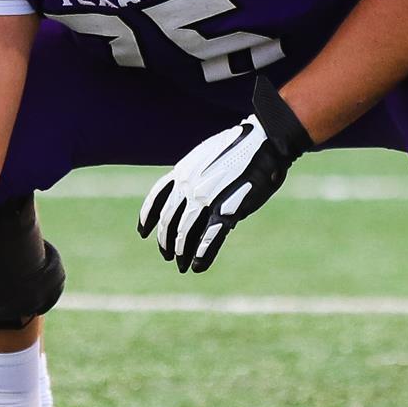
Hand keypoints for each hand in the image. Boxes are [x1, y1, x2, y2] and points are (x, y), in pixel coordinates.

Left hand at [137, 77, 312, 272]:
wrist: (265, 139)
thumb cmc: (242, 146)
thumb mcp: (209, 156)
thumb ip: (199, 178)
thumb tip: (199, 199)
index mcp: (183, 170)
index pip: (157, 197)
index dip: (147, 217)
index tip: (142, 233)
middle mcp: (189, 186)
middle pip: (169, 220)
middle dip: (166, 240)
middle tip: (167, 254)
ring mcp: (206, 199)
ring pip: (185, 232)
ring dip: (182, 252)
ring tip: (181, 265)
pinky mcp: (227, 209)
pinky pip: (209, 237)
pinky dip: (202, 254)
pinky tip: (197, 266)